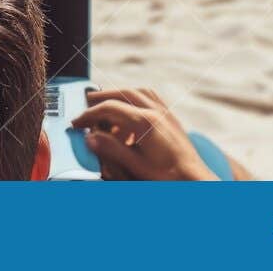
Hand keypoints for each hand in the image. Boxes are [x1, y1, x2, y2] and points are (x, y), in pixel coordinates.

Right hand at [71, 88, 218, 180]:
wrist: (195, 181)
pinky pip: (151, 98)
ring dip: (120, 94)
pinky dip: (136, 98)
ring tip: (106, 104)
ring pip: (138, 92)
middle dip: (102, 97)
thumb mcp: (135, 165)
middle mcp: (155, 112)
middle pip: (123, 93)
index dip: (89, 114)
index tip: (77, 123)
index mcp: (144, 122)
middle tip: (86, 104)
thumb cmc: (168, 176)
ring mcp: (165, 113)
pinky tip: (130, 109)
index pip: (110, 109)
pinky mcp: (171, 118)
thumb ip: (112, 149)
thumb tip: (90, 137)